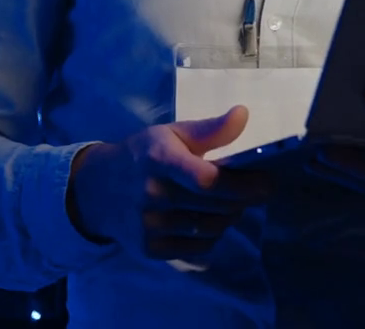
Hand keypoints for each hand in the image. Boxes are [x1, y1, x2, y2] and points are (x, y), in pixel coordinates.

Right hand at [67, 105, 275, 260]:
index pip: (208, 180)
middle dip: (244, 199)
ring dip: (230, 216)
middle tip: (255, 190)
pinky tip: (209, 219)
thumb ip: (210, 130)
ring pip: (211, 228)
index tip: (267, 182)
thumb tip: (243, 115)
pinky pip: (198, 248)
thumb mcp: (172, 134)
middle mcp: (153, 196)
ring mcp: (149, 226)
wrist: (97, 189)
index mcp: (160, 161)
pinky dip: (212, 235)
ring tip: (230, 202)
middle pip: (215, 206)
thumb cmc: (142, 155)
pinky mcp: (149, 249)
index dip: (244, 184)